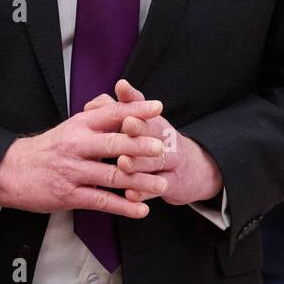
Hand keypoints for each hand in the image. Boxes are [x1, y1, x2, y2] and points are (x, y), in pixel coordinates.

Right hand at [0, 99, 168, 218]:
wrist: (11, 171)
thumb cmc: (48, 148)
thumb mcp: (71, 126)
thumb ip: (97, 118)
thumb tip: (126, 105)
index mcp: (80, 125)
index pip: (111, 114)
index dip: (135, 110)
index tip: (157, 107)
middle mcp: (77, 145)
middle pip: (113, 145)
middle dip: (139, 147)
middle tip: (162, 149)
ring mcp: (73, 171)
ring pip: (111, 176)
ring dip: (139, 182)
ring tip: (161, 185)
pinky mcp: (69, 195)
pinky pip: (100, 201)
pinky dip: (122, 207)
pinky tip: (140, 210)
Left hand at [83, 80, 222, 205]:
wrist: (192, 171)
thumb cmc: (157, 144)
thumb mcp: (145, 125)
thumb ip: (120, 113)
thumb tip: (91, 104)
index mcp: (154, 122)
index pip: (142, 105)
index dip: (131, 97)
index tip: (121, 88)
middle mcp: (164, 138)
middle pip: (152, 131)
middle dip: (138, 128)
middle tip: (127, 123)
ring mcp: (170, 162)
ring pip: (154, 162)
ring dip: (138, 162)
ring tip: (123, 162)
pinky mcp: (173, 185)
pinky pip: (157, 189)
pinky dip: (143, 192)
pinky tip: (131, 195)